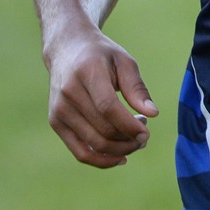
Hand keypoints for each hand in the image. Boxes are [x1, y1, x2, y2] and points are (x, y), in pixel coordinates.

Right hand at [44, 25, 157, 167]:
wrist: (67, 49)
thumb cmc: (101, 55)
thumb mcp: (124, 61)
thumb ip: (137, 88)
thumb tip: (153, 114)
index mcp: (87, 72)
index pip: (108, 107)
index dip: (129, 125)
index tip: (146, 131)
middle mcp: (68, 93)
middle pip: (103, 129)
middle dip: (129, 139)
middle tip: (145, 135)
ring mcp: (59, 110)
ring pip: (94, 144)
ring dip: (120, 149)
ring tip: (135, 141)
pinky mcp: (56, 122)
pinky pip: (80, 151)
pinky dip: (102, 160)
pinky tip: (121, 157)